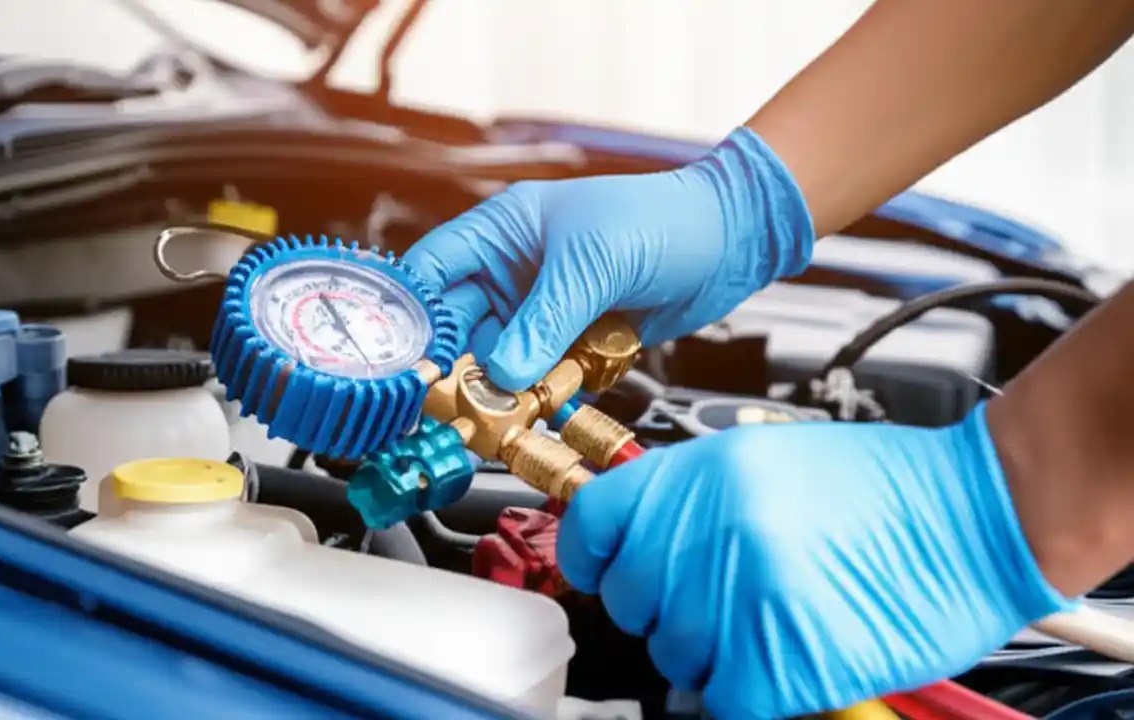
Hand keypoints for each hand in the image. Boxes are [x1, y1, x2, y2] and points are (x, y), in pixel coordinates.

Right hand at [403, 127, 813, 390]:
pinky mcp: (574, 340)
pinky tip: (537, 411)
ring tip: (493, 417)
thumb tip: (505, 374)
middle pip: (459, 326)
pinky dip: (537, 395)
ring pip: (499, 359)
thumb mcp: (593, 264)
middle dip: (455, 365)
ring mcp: (545, 308)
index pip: (433, 271)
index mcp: (503, 231)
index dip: (412, 313)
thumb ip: (545, 321)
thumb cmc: (664, 220)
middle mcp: (515, 272)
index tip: (404, 357)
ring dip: (498, 389)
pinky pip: (540, 375)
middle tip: (450, 404)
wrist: (733, 241)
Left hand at [557, 404, 1073, 719]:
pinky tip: (787, 658)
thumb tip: (635, 542)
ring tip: (773, 621)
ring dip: (715, 653)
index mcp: (699, 474)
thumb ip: (690, 500)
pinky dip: (750, 691)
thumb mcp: (764, 459)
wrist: (975, 513)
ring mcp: (741, 597)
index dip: (593, 556)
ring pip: (675, 657)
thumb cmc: (883, 488)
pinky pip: (724, 699)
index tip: (607, 570)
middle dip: (668, 609)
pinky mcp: (780, 660)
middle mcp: (709, 531)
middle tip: (724, 599)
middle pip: (629, 601)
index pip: (591, 525)